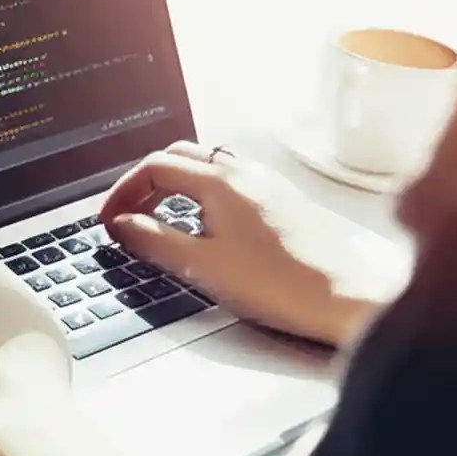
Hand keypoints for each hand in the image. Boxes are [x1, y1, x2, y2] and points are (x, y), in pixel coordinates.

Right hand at [100, 142, 395, 346]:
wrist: (346, 298)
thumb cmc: (281, 285)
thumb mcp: (202, 267)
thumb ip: (154, 242)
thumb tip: (122, 225)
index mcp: (220, 182)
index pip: (154, 167)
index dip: (123, 191)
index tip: (110, 219)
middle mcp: (245, 173)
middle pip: (179, 157)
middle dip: (145, 182)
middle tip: (129, 214)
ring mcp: (267, 185)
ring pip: (207, 166)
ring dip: (175, 185)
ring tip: (161, 220)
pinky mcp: (283, 203)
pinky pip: (231, 182)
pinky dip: (203, 194)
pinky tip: (204, 228)